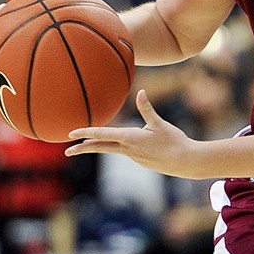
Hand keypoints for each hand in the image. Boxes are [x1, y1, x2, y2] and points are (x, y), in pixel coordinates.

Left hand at [65, 89, 197, 177]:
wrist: (185, 162)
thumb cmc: (174, 140)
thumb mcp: (159, 123)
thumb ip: (147, 108)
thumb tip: (140, 92)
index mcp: (131, 138)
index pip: (103, 135)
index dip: (86, 133)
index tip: (71, 134)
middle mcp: (128, 149)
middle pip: (101, 148)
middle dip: (83, 149)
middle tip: (67, 151)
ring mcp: (133, 157)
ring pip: (112, 150)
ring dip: (98, 148)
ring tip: (84, 147)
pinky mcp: (140, 161)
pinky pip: (125, 152)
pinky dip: (118, 148)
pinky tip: (126, 145)